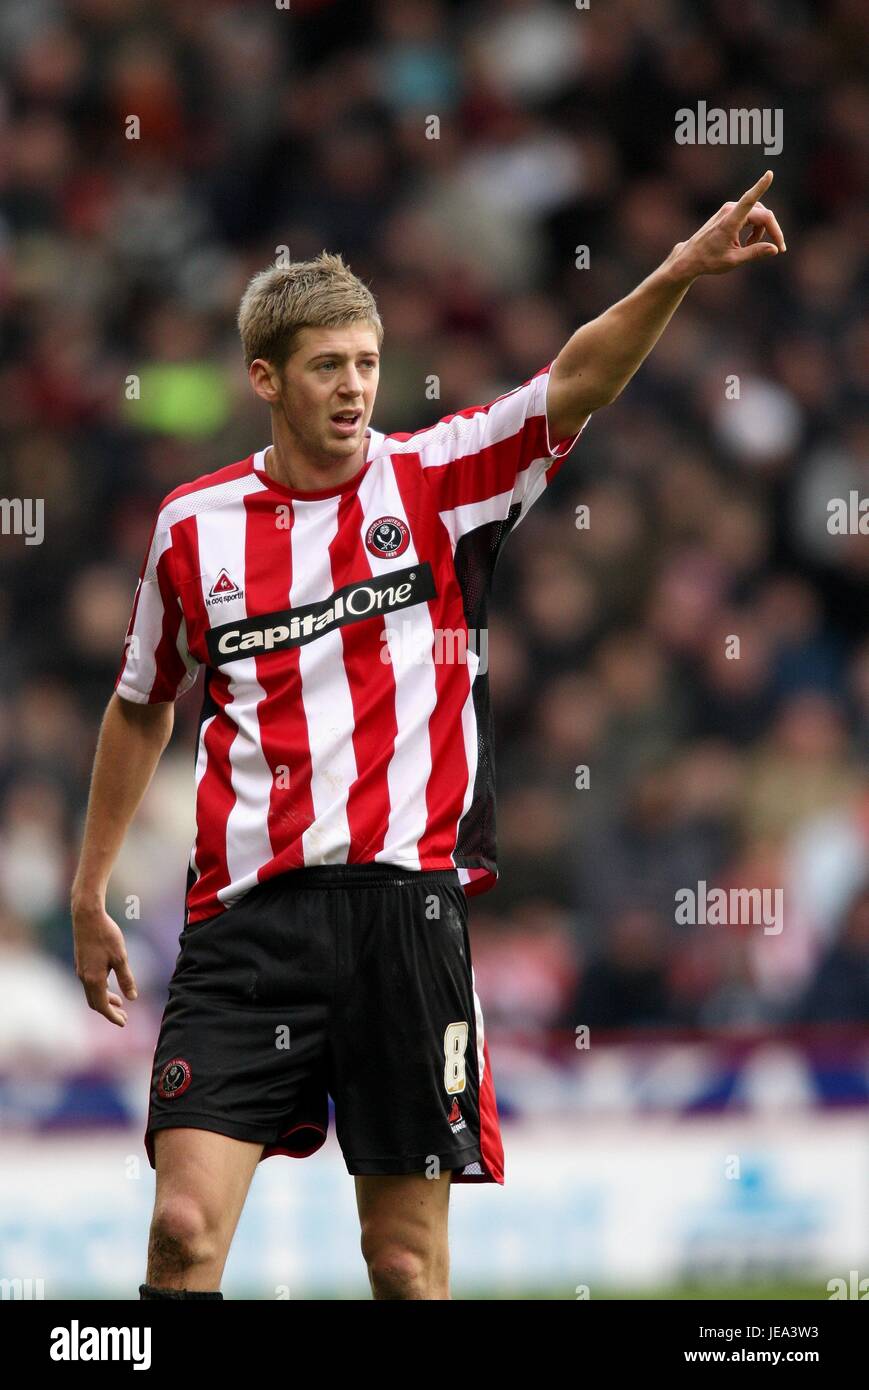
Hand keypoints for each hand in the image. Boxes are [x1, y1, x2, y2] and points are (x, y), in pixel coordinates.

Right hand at [72, 893, 137, 1026]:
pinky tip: (109, 985)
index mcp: (94, 979)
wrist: (87, 917)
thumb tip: (132, 998)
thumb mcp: (121, 958)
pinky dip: (100, 990)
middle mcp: (84, 977)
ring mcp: (81, 970)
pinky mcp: (81, 963)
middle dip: (109, 1012)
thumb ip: (126, 979)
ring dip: (105, 1000)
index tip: (123, 1023)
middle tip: (124, 1017)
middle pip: (95, 1002)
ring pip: (92, 993)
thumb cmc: (106, 935)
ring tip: (119, 1003)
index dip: (112, 1017)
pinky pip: (90, 983)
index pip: (102, 1006)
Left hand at [668, 171, 785, 282]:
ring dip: (761, 231)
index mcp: (730, 221)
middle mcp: (730, 210)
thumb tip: (775, 249)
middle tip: (779, 248)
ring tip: (751, 248)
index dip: (760, 187)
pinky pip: (751, 215)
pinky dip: (754, 229)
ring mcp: (729, 209)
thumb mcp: (733, 260)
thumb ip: (755, 253)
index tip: (769, 174)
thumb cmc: (709, 260)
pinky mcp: (729, 212)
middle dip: (773, 230)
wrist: (691, 257)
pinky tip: (747, 243)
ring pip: (758, 215)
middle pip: (763, 214)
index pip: (749, 200)